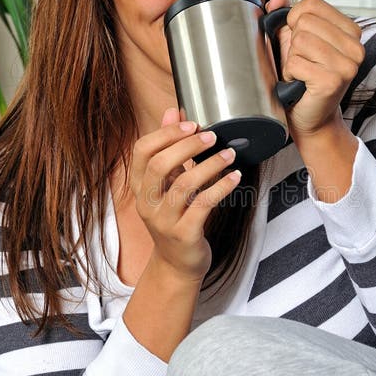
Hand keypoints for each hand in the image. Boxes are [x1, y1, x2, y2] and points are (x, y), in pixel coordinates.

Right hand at [129, 108, 240, 282]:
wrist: (177, 264)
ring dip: (210, 165)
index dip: (166, 133)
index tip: (191, 123)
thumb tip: (173, 111)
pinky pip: (203, 205)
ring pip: (184, 184)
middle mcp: (147, 203)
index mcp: (140, 187)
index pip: (141, 151)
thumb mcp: (167, 184)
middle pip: (160, 164)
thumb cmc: (175, 218)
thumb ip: (169, 148)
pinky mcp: (184, 234)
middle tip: (212, 136)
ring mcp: (164, 221)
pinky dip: (221, 187)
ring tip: (229, 154)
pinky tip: (234, 177)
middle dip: (188, 145)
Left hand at [266, 0, 364, 139]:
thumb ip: (285, 16)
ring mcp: (347, 65)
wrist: (309, 117)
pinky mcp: (333, 81)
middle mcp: (355, 47)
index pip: (312, 4)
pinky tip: (301, 84)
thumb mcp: (293, 41)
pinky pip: (295, 63)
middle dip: (293, 43)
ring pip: (299, 41)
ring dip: (292, 60)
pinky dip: (290, 74)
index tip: (301, 42)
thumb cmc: (302, 78)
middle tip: (303, 63)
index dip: (295, 20)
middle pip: (305, 22)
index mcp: (351, 31)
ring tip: (302, 74)